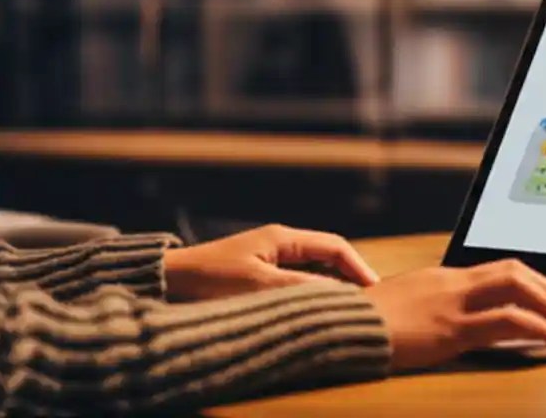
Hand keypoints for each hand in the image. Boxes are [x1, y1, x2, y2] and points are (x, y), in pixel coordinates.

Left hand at [163, 223, 378, 300]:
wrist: (170, 281)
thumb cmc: (210, 279)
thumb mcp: (259, 285)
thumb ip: (301, 287)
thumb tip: (339, 293)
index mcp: (283, 237)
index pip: (335, 246)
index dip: (359, 267)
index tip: (375, 290)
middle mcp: (280, 242)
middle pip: (328, 255)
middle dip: (350, 275)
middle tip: (368, 301)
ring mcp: (270, 256)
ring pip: (314, 268)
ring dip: (332, 285)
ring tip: (347, 306)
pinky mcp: (259, 272)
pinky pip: (297, 278)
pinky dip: (313, 291)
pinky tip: (316, 308)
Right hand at [364, 259, 545, 370]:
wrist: (343, 327)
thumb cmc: (367, 322)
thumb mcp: (405, 303)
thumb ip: (432, 304)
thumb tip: (452, 315)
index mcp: (443, 277)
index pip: (498, 269)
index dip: (530, 282)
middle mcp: (453, 283)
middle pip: (514, 271)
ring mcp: (453, 305)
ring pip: (517, 290)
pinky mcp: (452, 330)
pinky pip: (505, 323)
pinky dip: (537, 328)